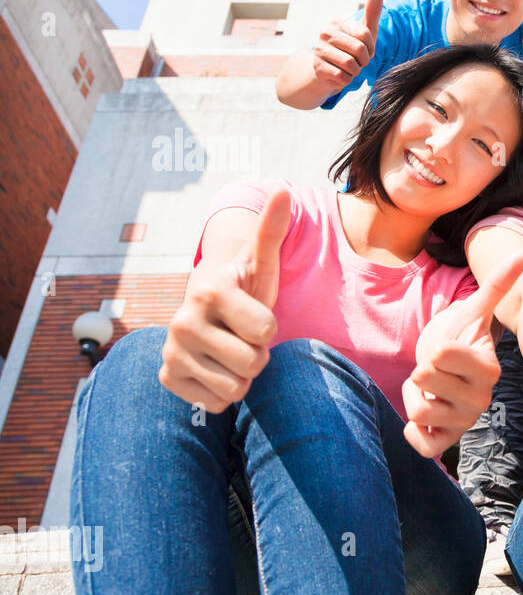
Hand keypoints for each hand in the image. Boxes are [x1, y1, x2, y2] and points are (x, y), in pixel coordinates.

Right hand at [159, 188, 291, 412]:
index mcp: (209, 292)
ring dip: (243, 375)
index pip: (266, 331)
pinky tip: (216, 367)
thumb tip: (282, 190)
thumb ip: (271, 230)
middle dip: (258, 353)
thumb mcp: (261, 262)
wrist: (207, 313)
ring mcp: (172, 352)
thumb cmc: (244, 288)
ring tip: (231, 350)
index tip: (254, 316)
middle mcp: (182, 322)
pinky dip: (223, 392)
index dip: (269, 328)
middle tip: (243, 336)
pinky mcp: (168, 378)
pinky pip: (217, 405)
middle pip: (253, 363)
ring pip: (236, 388)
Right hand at [311, 0, 382, 90]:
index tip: (365, 49)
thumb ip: (372, 11)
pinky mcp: (318, 69)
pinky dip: (347, 80)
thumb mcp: (365, 31)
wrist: (330, 70)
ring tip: (349, 68)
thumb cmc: (352, 48)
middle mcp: (325, 34)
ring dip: (356, 71)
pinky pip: (343, 78)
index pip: (366, 34)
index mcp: (338, 23)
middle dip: (364, 60)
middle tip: (358, 61)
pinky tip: (340, 74)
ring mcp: (319, 51)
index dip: (371, 47)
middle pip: (360, 51)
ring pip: (351, 66)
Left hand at [403, 252, 522, 458]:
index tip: (446, 350)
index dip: (434, 349)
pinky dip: (414, 432)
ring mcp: (465, 422)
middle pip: (423, 380)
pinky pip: (423, 445)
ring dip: (414, 396)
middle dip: (421, 371)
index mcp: (489, 369)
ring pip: (418, 410)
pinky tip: (423, 417)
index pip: (440, 355)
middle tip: (437, 372)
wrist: (448, 369)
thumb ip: (495, 286)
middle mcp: (482, 400)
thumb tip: (522, 256)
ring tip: (431, 390)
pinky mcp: (448, 440)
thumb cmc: (459, 338)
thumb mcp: (473, 311)